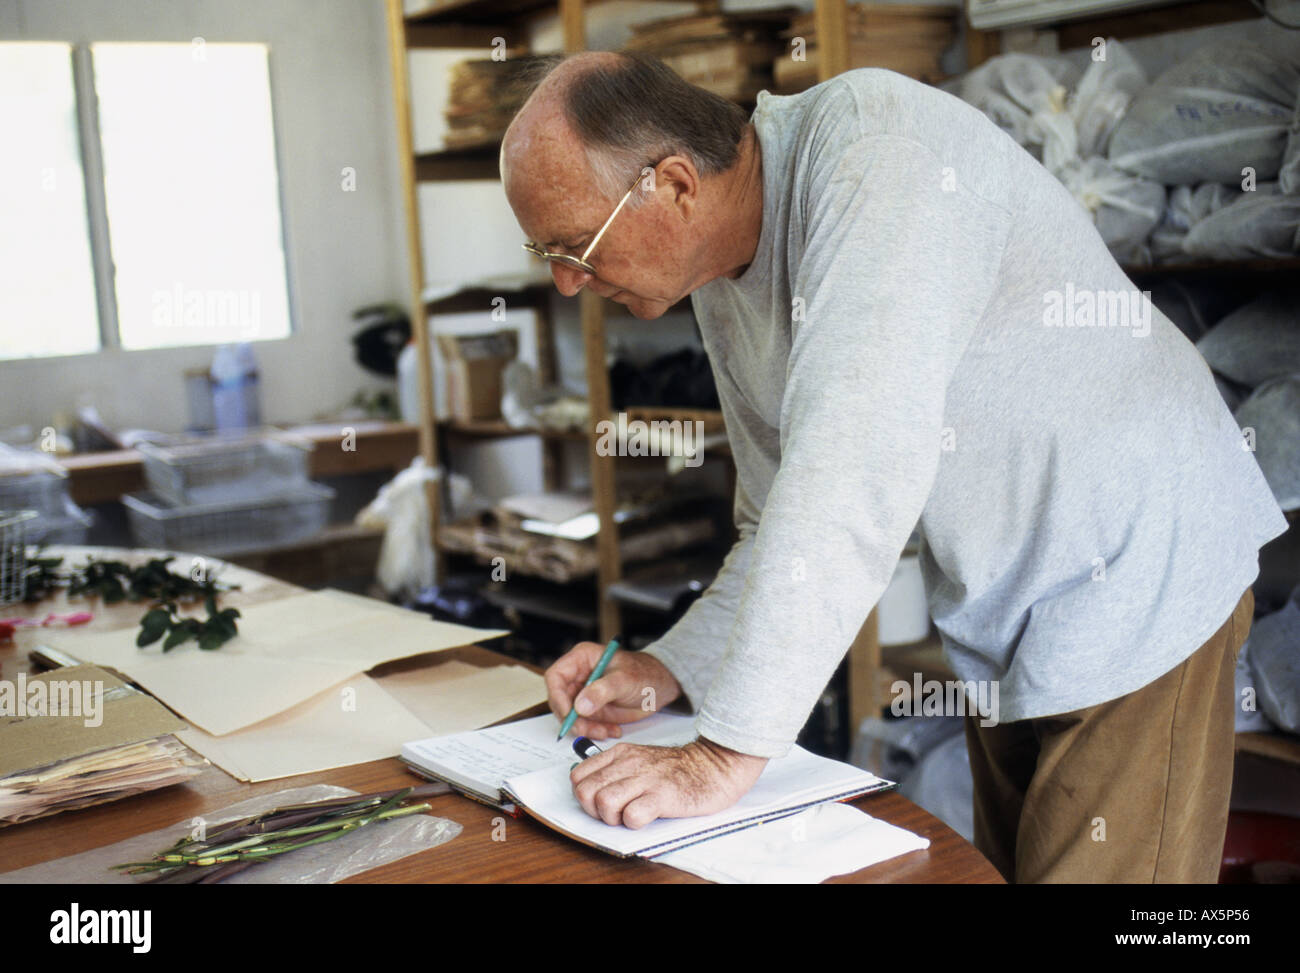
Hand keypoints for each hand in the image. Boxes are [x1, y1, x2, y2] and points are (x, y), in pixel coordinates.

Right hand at [545, 642, 681, 739]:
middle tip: (586, 729)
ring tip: (605, 731)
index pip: (555, 676)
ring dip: (584, 728)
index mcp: (582, 659)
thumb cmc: (645, 674)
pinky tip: (612, 730)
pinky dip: (594, 731)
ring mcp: (584, 694)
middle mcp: (578, 676)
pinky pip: (583, 725)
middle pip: (559, 700)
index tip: (569, 714)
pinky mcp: (592, 709)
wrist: (660, 686)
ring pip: (570, 716)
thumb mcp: (624, 680)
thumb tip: (579, 705)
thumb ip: (602, 691)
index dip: (557, 697)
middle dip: (571, 718)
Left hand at [570, 738, 768, 828]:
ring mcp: (646, 779)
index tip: (600, 802)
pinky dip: (634, 823)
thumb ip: (615, 770)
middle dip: (595, 810)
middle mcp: (629, 763)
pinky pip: (632, 816)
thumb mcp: (640, 759)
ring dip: (613, 818)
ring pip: (604, 803)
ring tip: (631, 815)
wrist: (714, 765)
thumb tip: (588, 788)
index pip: (578, 777)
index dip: (584, 796)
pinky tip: (646, 817)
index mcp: (621, 753)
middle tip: (615, 813)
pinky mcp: (663, 796)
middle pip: (586, 792)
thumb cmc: (677, 769)